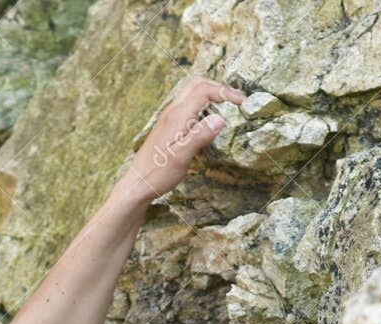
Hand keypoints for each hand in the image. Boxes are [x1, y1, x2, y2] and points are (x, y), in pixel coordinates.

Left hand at [120, 75, 247, 202]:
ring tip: (227, 106)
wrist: (137, 184)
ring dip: (211, 94)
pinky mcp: (169, 126)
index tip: (243, 102)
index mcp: (177, 116)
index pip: (204, 90)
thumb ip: (200, 136)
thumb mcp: (181, 158)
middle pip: (197, 83)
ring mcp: (169, 118)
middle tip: (236, 100)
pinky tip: (209, 119)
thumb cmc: (157, 174)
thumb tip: (220, 118)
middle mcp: (172, 112)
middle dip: (218, 87)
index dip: (225, 92)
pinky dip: (203, 104)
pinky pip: (188, 105)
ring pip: (191, 93)